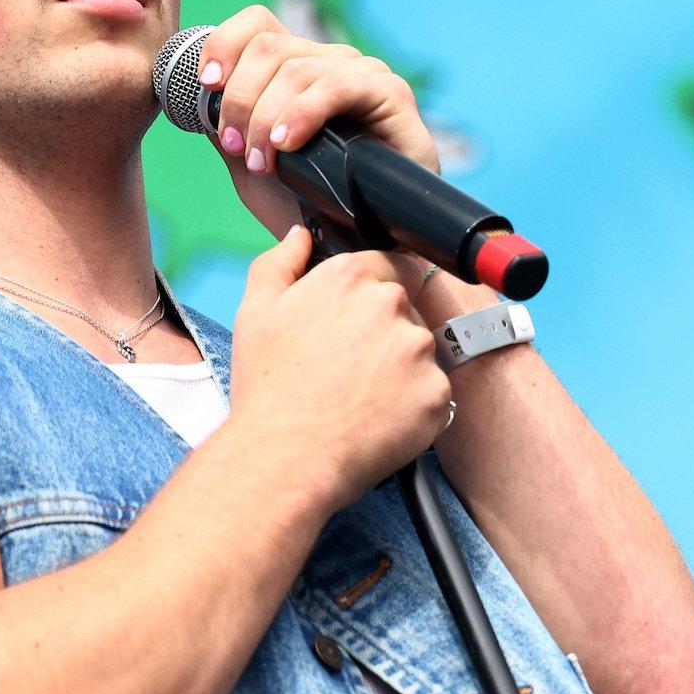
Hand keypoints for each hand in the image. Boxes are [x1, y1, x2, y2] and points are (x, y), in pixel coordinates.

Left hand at [196, 5, 441, 243]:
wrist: (361, 244)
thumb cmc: (309, 205)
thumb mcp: (250, 166)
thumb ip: (225, 129)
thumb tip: (194, 100)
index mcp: (296, 67)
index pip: (257, 25)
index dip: (224, 43)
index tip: (206, 85)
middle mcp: (329, 61)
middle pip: (268, 46)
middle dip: (239, 98)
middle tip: (235, 146)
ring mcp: (360, 73)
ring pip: (296, 68)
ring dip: (265, 118)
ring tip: (261, 161)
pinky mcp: (389, 92)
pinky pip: (336, 86)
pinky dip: (302, 113)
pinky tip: (287, 143)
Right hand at [226, 224, 456, 511]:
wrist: (285, 457)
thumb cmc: (268, 389)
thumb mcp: (256, 312)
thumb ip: (280, 262)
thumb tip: (299, 237)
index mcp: (350, 276)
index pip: (387, 265)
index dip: (371, 295)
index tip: (357, 322)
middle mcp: (390, 304)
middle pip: (405, 308)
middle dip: (384, 333)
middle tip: (349, 368)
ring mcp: (418, 349)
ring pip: (420, 352)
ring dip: (401, 369)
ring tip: (360, 397)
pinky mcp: (437, 393)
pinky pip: (433, 394)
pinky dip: (413, 407)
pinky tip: (378, 419)